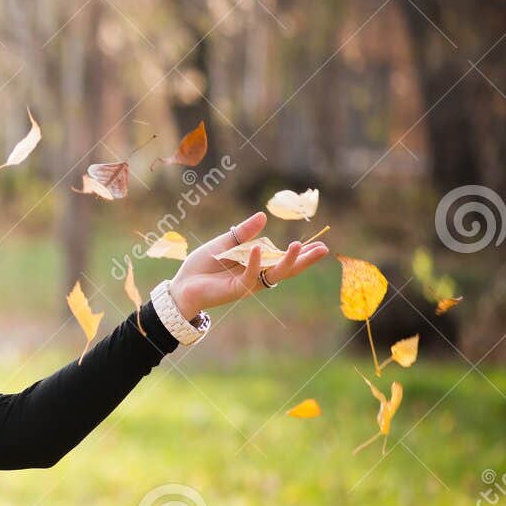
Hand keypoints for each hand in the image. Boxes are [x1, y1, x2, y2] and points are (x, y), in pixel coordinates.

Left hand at [168, 211, 330, 318]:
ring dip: (287, 261)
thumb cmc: (202, 265)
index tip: (320, 244)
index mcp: (256, 264)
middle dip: (305, 260)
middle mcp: (256, 275)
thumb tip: (263, 216)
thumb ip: (243, 233)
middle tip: (323, 249)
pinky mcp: (237, 289)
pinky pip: (251, 275)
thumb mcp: (224, 242)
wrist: (182, 284)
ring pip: (274, 274)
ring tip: (299, 246)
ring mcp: (248, 283)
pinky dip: (255, 262)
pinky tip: (259, 248)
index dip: (300, 253)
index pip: (282, 258)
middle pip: (286, 269)